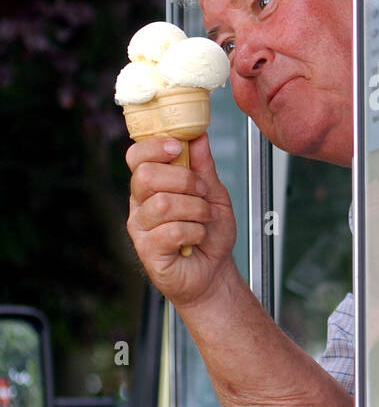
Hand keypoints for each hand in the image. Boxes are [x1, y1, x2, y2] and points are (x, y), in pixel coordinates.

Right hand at [126, 132, 236, 307]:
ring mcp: (140, 228)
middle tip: (202, 193)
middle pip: (147, 175)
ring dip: (195, 209)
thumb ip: (204, 166)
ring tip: (205, 218)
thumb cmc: (210, 232)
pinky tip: (197, 237)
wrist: (214, 271)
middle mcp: (140, 203)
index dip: (155, 147)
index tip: (179, 147)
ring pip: (163, 203)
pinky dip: (195, 232)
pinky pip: (171, 231)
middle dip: (184, 180)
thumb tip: (199, 135)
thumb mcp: (213, 193)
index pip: (136, 156)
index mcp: (151, 184)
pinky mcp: (147, 251)